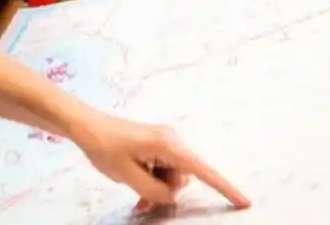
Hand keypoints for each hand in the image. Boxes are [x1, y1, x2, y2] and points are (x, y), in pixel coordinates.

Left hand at [73, 112, 250, 213]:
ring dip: (156, 189)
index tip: (245, 203)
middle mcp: (172, 141)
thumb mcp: (129, 176)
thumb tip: (171, 197)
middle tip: (141, 203)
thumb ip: (155, 191)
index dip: (225, 189)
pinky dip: (152, 181)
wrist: (85, 126)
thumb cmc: (104, 146)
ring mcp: (163, 143)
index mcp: (169, 145)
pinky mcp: (155, 145)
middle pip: (182, 178)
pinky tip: (137, 191)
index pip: (203, 171)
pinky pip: (162, 170)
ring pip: (171, 177)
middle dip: (166, 193)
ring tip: (135, 197)